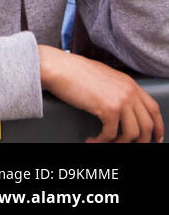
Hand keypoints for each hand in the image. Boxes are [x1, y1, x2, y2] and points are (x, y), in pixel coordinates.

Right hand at [39, 46, 163, 142]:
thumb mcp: (103, 76)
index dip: (157, 126)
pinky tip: (92, 140)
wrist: (58, 67)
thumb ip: (116, 88)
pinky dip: (102, 141)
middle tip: (132, 147)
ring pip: (133, 133)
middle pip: (148, 124)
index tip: (155, 137)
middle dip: (142, 141)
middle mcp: (130, 91)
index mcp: (130, 83)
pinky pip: (111, 134)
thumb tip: (120, 106)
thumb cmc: (73, 71)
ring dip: (119, 143)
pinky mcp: (109, 109)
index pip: (153, 109)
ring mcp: (121, 100)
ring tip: (106, 143)